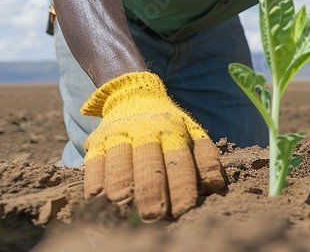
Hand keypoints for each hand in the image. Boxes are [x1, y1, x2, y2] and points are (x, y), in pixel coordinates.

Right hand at [80, 72, 226, 219]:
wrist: (136, 94)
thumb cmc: (169, 124)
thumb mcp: (191, 131)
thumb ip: (204, 157)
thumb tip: (215, 187)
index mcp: (173, 131)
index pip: (179, 160)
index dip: (181, 185)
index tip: (183, 209)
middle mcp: (146, 131)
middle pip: (148, 162)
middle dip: (152, 189)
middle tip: (154, 215)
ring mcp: (119, 133)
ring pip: (119, 159)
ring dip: (121, 182)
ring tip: (123, 202)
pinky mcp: (97, 140)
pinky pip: (93, 160)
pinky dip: (94, 177)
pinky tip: (97, 195)